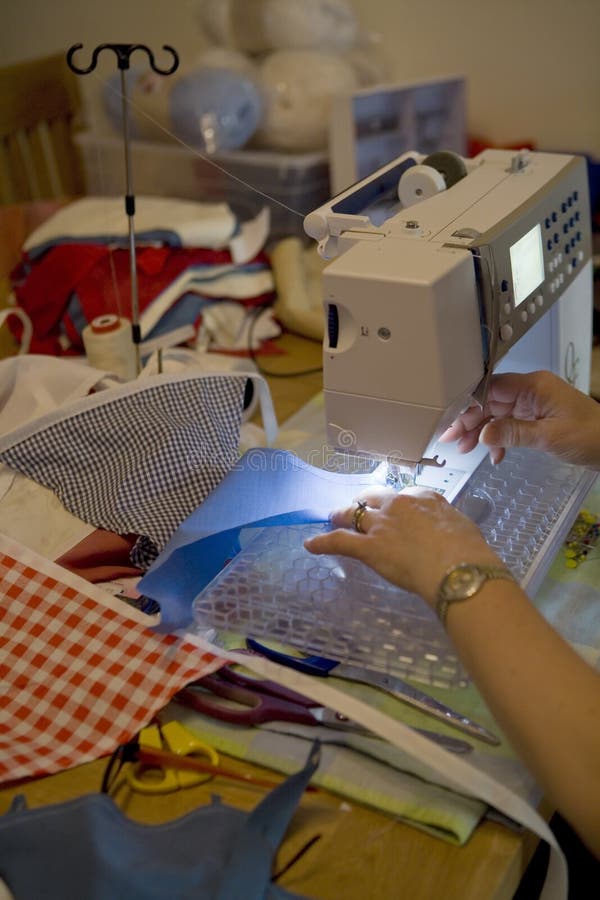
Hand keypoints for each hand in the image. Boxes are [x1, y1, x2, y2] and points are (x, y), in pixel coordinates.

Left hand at [304, 486, 499, 607]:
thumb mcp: (462, 527)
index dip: (395, 504)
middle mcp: (399, 504)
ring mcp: (381, 525)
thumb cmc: (468, 552)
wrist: (458, 567)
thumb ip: (447, 525)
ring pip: (353, 514)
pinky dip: (322, 542)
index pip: (403, 494)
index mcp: (424, 497)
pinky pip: (338, 541)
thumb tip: (445, 532)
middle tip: (358, 510)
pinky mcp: (368, 547)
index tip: (395, 511)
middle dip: (363, 503)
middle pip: (372, 498)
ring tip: (332, 517)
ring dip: (341, 515)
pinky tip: (310, 544)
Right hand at [439, 370, 599, 467]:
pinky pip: (510, 425)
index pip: (491, 388)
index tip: (451, 420)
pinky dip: (500, 439)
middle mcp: (531, 391)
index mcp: (533, 385)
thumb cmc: (590, 435)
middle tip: (451, 439)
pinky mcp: (536, 419)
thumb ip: (513, 433)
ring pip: (497, 415)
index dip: (468, 404)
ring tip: (464, 450)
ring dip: (481, 432)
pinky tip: (495, 455)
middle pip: (490, 402)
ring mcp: (533, 404)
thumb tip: (482, 434)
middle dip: (470, 421)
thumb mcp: (548, 437)